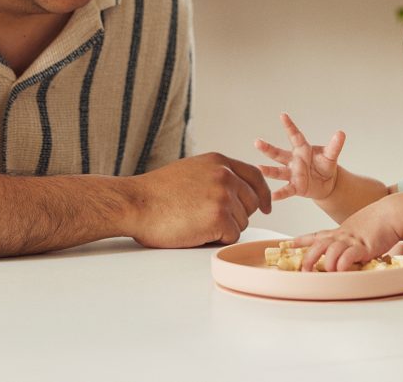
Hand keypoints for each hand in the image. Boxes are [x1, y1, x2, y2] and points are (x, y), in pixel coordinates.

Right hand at [125, 152, 271, 247]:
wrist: (135, 203)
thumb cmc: (156, 193)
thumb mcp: (191, 170)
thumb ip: (216, 175)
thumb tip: (236, 190)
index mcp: (219, 161)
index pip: (255, 176)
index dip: (263, 194)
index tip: (266, 207)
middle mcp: (225, 175)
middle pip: (252, 204)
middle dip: (237, 216)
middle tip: (209, 220)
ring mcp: (224, 195)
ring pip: (242, 222)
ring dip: (224, 229)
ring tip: (196, 223)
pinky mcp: (219, 217)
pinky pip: (232, 237)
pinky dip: (216, 240)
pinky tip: (196, 232)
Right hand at [254, 113, 344, 200]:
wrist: (327, 183)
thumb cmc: (325, 165)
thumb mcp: (331, 155)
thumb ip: (334, 146)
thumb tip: (341, 133)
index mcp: (302, 149)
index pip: (294, 136)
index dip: (289, 126)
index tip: (283, 115)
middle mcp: (293, 160)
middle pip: (278, 153)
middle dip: (267, 149)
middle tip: (257, 142)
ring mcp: (292, 174)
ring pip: (278, 171)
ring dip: (268, 171)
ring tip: (258, 168)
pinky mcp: (295, 187)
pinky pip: (286, 190)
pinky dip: (280, 194)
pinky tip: (272, 197)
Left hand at [292, 197, 401, 271]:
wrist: (390, 214)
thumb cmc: (376, 223)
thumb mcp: (356, 229)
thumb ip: (347, 240)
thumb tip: (343, 253)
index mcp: (339, 232)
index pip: (315, 235)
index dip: (301, 240)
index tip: (288, 244)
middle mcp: (341, 236)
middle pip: (318, 245)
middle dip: (308, 258)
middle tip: (304, 269)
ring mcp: (351, 241)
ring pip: (331, 251)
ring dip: (325, 263)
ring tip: (323, 272)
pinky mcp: (363, 246)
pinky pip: (349, 255)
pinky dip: (343, 263)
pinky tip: (341, 269)